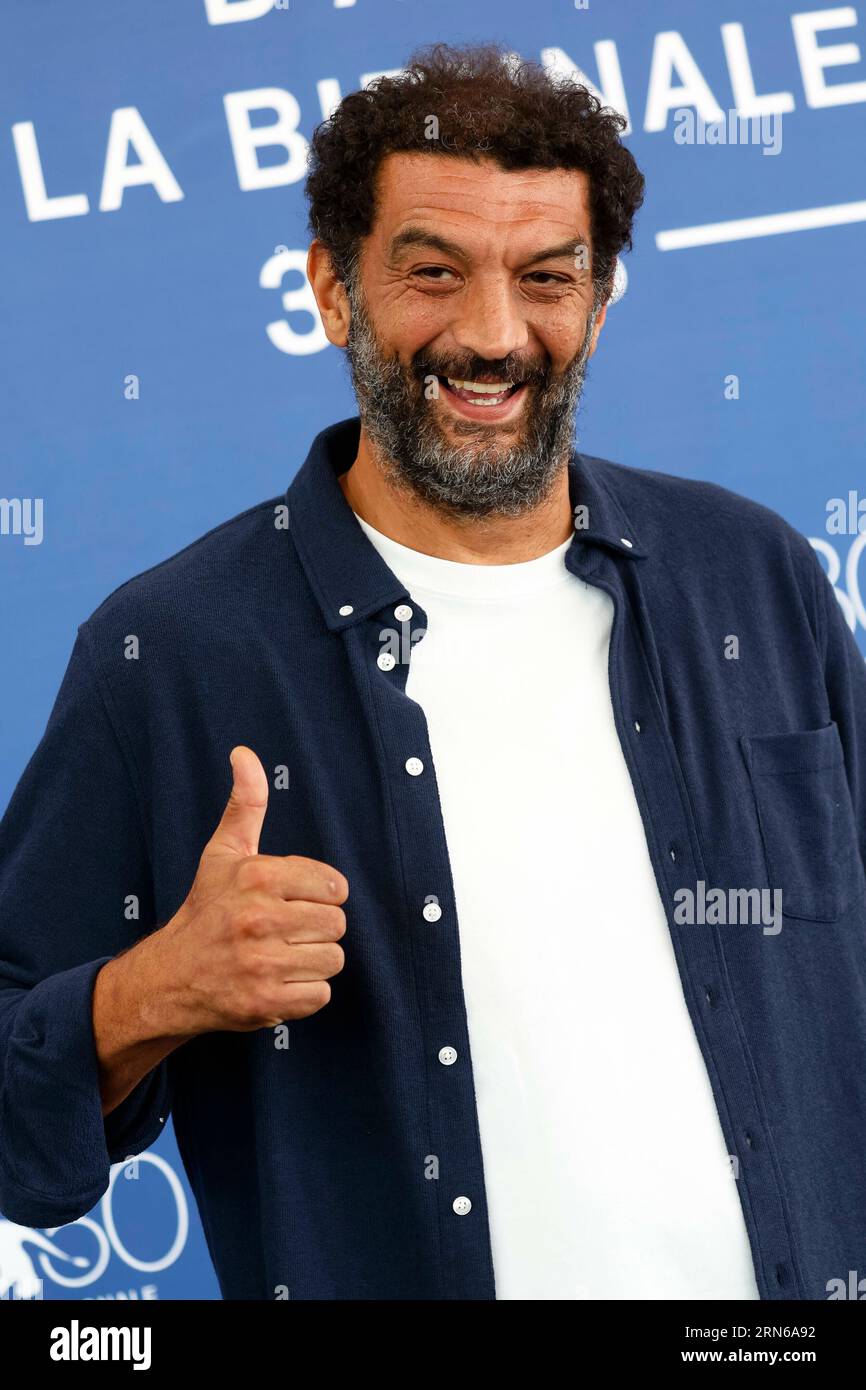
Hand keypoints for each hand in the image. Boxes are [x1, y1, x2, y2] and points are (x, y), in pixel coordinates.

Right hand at [151, 746, 347, 1035]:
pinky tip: (278, 982)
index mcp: (257, 877)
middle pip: (337, 925)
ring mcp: (262, 964)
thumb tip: (244, 753)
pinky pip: (321, 995)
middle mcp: (259, 919)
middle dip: (316, 929)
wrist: (169, 977)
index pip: (334, 887)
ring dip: (312, 962)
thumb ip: (245, 803)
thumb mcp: (223, 853)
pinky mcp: (266, 1003)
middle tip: (284, 932)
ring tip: (280, 956)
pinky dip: (304, 994)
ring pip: (333, 960)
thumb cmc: (205, 911)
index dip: (320, 896)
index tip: (295, 902)